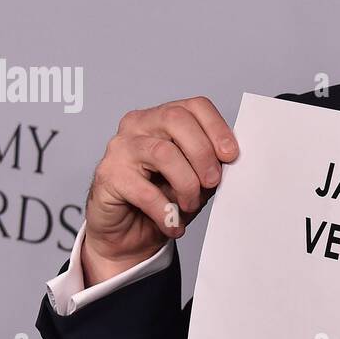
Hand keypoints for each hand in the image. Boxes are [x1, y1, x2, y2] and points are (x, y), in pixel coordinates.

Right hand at [82, 96, 237, 284]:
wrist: (128, 232)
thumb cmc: (163, 199)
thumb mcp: (196, 179)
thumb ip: (209, 165)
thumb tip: (229, 161)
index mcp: (164, 118)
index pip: (194, 106)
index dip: (217, 128)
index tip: (231, 155)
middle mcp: (139, 125)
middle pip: (176, 120)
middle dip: (203, 153)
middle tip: (212, 182)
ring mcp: (121, 147)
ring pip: (163, 152)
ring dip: (186, 183)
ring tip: (189, 205)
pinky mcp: (109, 174)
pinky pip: (144, 190)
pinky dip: (165, 211)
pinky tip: (172, 223)